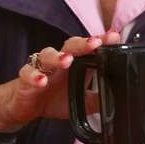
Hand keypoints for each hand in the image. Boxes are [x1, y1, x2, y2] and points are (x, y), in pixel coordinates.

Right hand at [0, 32, 121, 132]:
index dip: (101, 41)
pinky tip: (41, 81)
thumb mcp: (82, 101)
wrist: (24, 107)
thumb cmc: (53, 98)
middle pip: (69, 46)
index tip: (114, 36)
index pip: (88, 48)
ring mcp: (40, 68)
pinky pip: (27, 74)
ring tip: (67, 60)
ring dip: (57, 57)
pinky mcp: (24, 80)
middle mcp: (57, 62)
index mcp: (73, 64)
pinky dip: (34, 77)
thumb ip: (99, 98)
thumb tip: (120, 98)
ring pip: (47, 55)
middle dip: (82, 43)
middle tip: (94, 43)